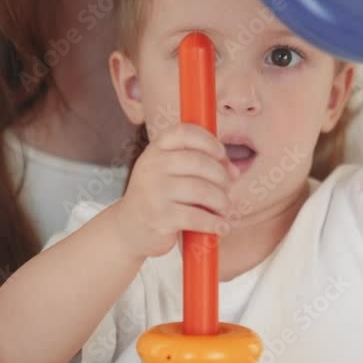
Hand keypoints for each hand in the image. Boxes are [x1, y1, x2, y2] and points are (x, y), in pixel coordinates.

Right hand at [114, 123, 238, 258]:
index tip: (221, 153)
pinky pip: (197, 217)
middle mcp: (152, 166)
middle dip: (222, 177)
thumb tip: (234, 171)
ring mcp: (155, 191)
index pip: (184, 132)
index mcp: (156, 150)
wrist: (128, 229)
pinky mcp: (160, 217)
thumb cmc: (158, 196)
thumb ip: (200, 164)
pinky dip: (215, 223)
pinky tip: (221, 227)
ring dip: (221, 202)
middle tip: (227, 190)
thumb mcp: (170, 172)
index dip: (208, 141)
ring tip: (224, 209)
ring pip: (202, 190)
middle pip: (200, 162)